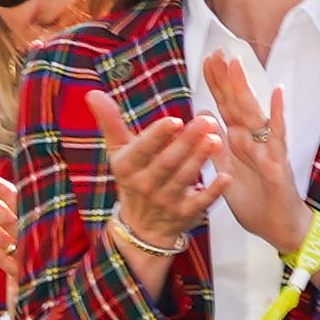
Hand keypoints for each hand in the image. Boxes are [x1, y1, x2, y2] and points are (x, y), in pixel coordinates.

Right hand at [83, 89, 225, 294]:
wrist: (141, 226)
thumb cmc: (133, 177)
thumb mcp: (120, 152)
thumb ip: (111, 122)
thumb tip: (93, 92)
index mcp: (128, 167)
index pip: (142, 149)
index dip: (157, 136)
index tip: (174, 120)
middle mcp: (145, 185)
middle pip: (167, 162)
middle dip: (187, 142)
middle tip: (207, 120)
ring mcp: (166, 201)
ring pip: (184, 178)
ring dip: (200, 159)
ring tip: (216, 138)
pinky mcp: (186, 214)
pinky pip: (200, 203)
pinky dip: (213, 191)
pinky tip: (227, 176)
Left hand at [201, 51, 314, 256]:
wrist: (280, 228)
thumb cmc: (256, 201)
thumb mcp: (225, 175)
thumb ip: (215, 148)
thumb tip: (204, 118)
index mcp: (239, 143)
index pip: (224, 108)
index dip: (216, 85)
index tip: (207, 60)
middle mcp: (254, 140)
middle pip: (237, 105)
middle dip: (227, 79)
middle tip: (218, 52)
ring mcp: (268, 149)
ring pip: (254, 114)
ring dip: (246, 89)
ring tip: (239, 65)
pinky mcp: (278, 163)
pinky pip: (277, 137)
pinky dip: (277, 115)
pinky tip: (277, 93)